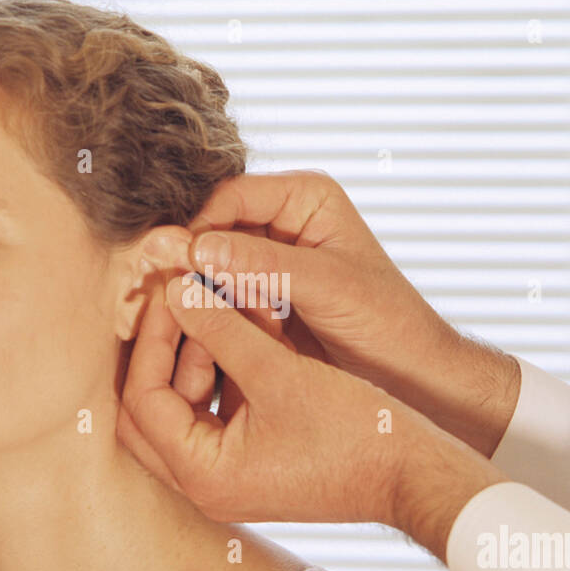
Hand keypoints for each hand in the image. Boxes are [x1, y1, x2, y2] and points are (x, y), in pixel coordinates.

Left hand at [117, 271, 505, 531]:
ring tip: (230, 306)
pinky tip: (254, 328)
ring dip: (199, 355)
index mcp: (203, 475)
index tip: (173, 291)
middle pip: (151, 408)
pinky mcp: (252, 464)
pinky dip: (225, 372)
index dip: (152, 338)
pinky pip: (218, 411)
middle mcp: (206, 485)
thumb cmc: (355, 432)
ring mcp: (228, 478)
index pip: (143, 399)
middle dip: (164, 350)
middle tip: (183, 299)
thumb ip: (220, 328)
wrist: (415, 474)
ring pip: (184, 405)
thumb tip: (174, 288)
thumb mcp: (280, 372)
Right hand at [168, 169, 520, 458]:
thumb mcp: (326, 286)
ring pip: (213, 264)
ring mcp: (271, 260)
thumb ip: (263, 263)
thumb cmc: (387, 321)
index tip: (172, 261)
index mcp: (305, 198)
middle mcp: (283, 221)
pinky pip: (222, 294)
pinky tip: (195, 330)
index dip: (199, 227)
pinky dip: (209, 310)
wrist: (410, 373)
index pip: (231, 198)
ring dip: (197, 287)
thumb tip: (198, 247)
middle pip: (215, 227)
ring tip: (175, 313)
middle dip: (190, 258)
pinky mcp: (263, 296)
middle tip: (158, 289)